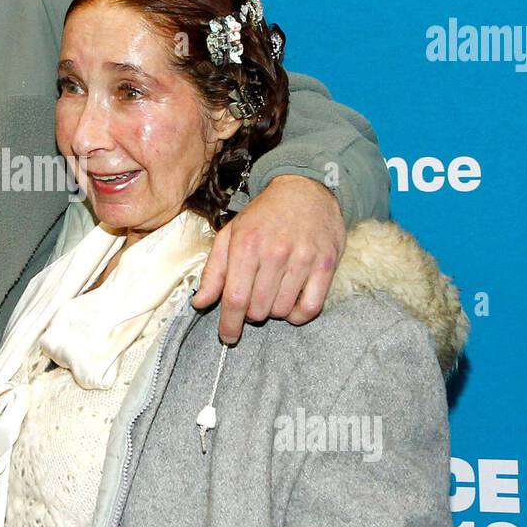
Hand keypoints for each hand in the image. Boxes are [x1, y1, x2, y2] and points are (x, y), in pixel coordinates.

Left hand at [192, 175, 345, 343]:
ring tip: (272, 292)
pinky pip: (311, 308)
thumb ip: (214, 271)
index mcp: (247, 245)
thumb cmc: (263, 216)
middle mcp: (275, 252)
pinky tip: (291, 303)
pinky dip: (298, 315)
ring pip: (282, 311)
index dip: (229, 324)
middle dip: (251, 312)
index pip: (235, 298)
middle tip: (254, 297)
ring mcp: (303, 259)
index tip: (227, 336)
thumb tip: (200, 303)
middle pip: (258, 309)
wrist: (305, 189)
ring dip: (273, 311)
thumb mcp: (230, 235)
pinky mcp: (326, 265)